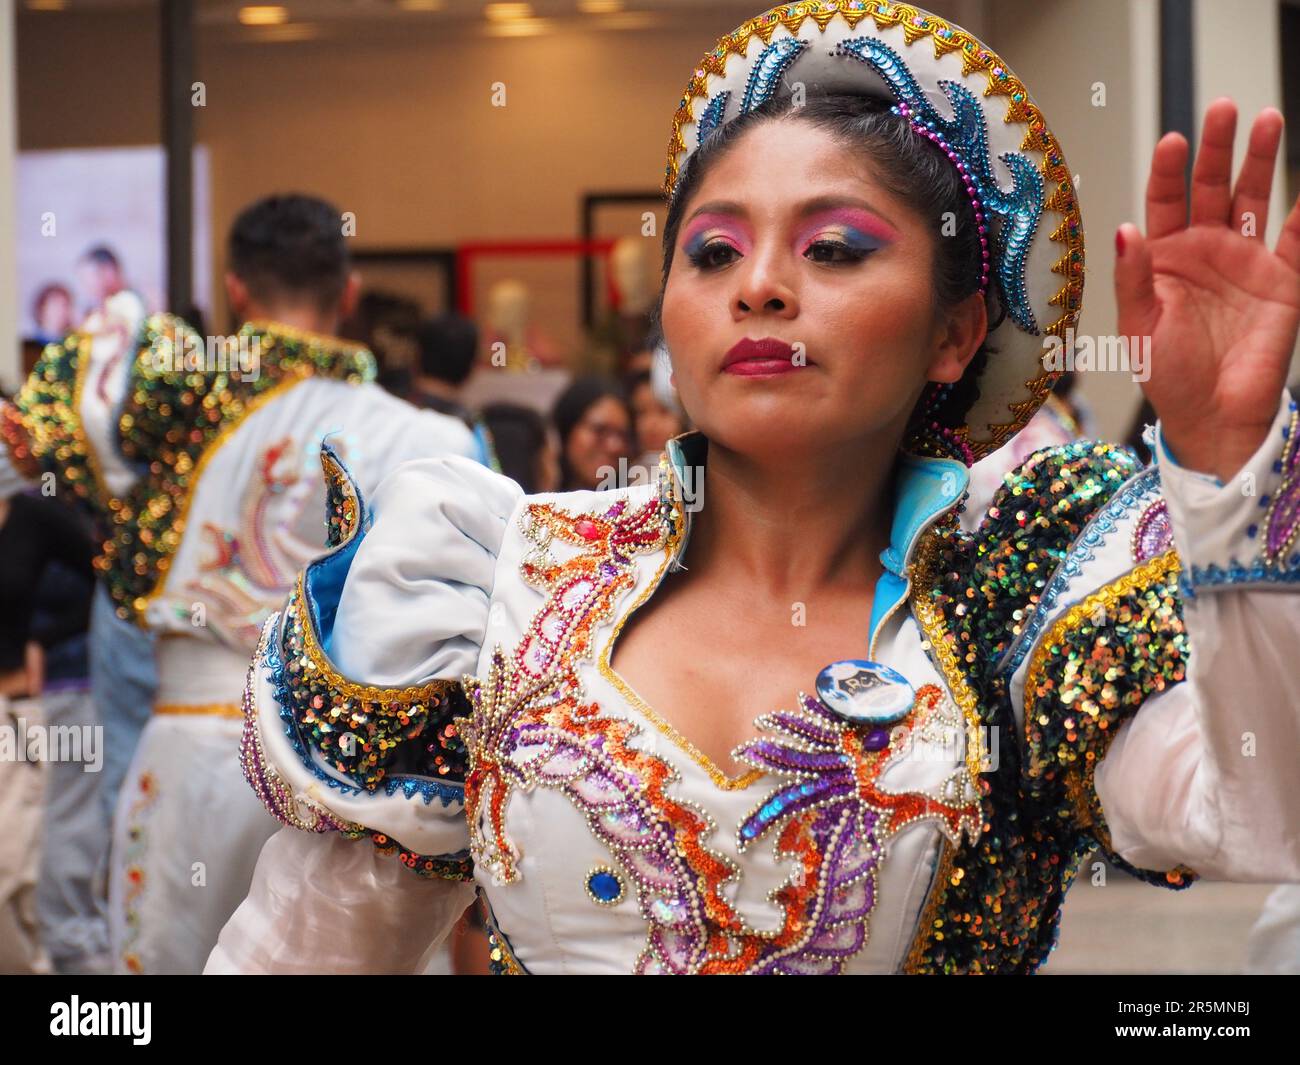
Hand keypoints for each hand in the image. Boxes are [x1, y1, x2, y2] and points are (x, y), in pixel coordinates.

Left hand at [1115, 98, 1299, 482]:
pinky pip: (1298, 239)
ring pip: (1255, 198)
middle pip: (1212, 186)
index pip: (1165, 201)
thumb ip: (1133, 278)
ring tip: (1265, 119)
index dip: (1168, 170)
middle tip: (1223, 108)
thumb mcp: (1138, 328)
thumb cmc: (1167, 376)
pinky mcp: (1283, 280)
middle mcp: (1206, 251)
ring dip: (1259, 159)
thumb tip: (1124, 230)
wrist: (1213, 417)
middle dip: (1217, 147)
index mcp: (1165, 258)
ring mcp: (1246, 262)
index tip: (1172, 140)